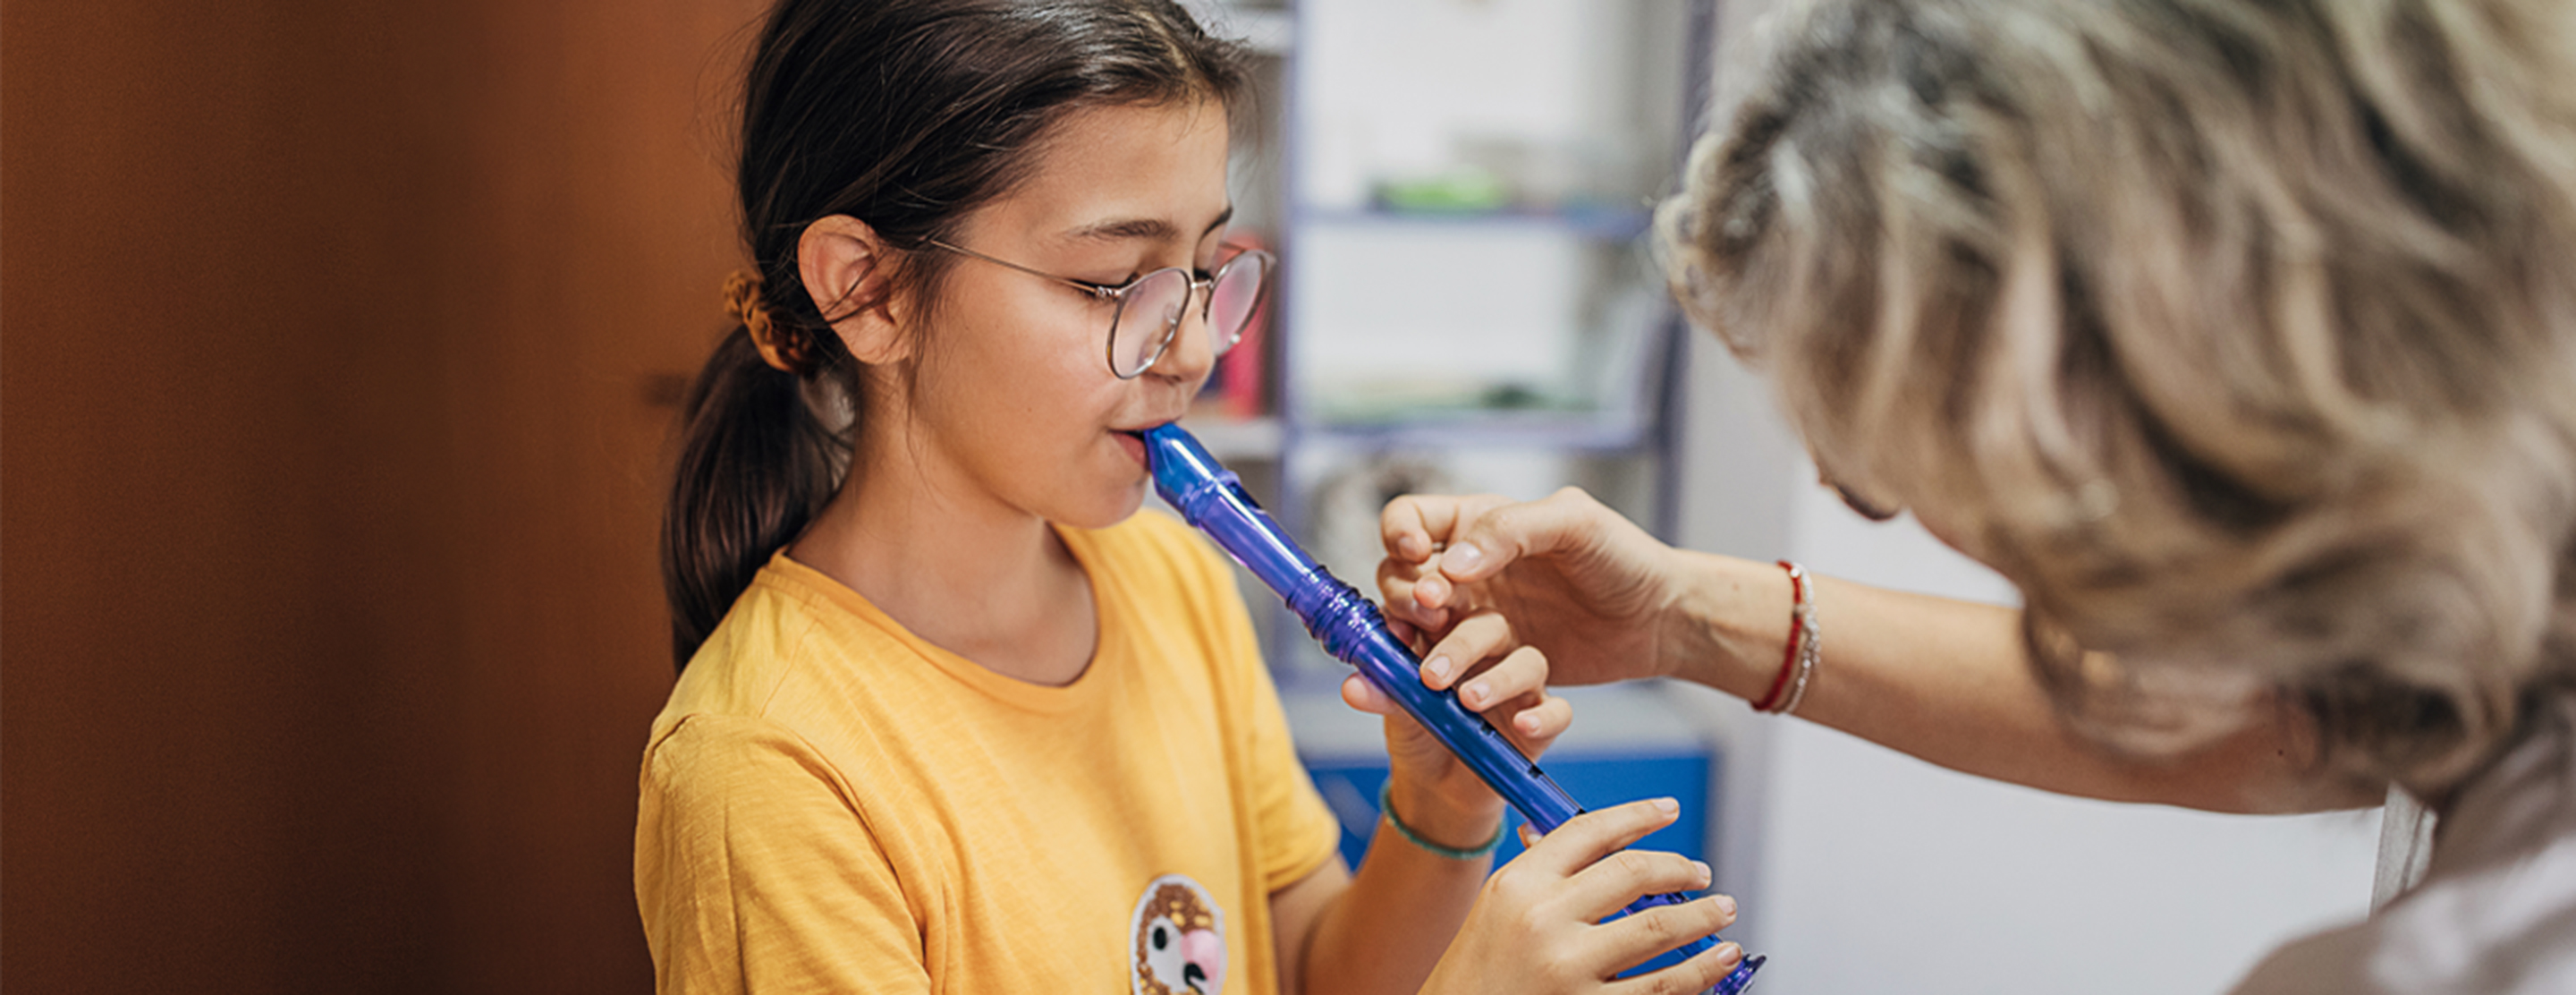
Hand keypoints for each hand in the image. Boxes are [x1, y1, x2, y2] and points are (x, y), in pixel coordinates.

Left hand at [1340, 623, 1569, 845]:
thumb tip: (1353, 684)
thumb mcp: (1393, 707)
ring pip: (1529, 662)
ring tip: (1468, 700)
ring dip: (1500, 679)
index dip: (1434, 598)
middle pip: (1489, 625)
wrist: (1436, 786)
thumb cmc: (1417, 728)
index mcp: (1451, 630)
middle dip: (1461, 644)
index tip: (1415, 609)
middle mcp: (1491, 648)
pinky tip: (1522, 726)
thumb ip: (1380, 690)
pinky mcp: (1541, 718)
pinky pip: (1557, 712)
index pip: (1448, 600)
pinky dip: (1543, 717)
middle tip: (1432, 674)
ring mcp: (1519, 682)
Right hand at [1378, 489, 1692, 690]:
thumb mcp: (1574, 523)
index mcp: (1477, 524)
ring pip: (1423, 635)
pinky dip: (1460, 689)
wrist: (1659, 619)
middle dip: (1404, 598)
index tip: (1417, 555)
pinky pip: (1462, 676)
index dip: (1398, 534)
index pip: (1409, 519)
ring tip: (1440, 677)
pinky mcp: (1495, 663)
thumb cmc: (1623, 557)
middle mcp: (1467, 573)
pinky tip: (1478, 702)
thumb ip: (1510, 530)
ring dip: (1424, 652)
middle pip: (1399, 580)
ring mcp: (1478, 619)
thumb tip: (1450, 564)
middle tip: (1433, 613)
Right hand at [1421, 799, 1745, 994]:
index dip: (1638, 816)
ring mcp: (1568, 969)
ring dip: (1703, 918)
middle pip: (1633, 874)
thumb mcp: (1497, 910)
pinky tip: (1719, 960)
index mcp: (1519, 884)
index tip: (1667, 811)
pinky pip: (1661, 988)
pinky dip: (1700, 972)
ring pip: (1658, 930)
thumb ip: (1544, 876)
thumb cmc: (1477, 972)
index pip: (1589, 831)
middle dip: (1679, 869)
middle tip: (1701, 872)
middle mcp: (1543, 920)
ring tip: (1722, 912)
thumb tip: (1603, 846)